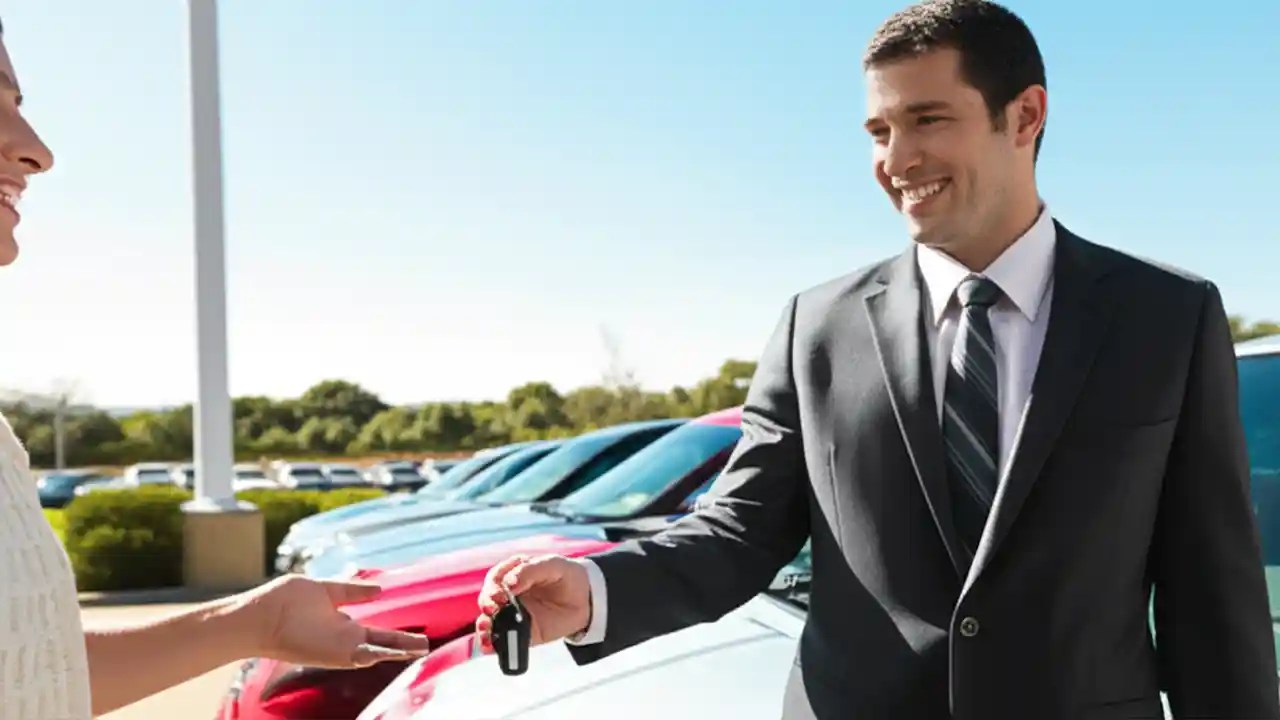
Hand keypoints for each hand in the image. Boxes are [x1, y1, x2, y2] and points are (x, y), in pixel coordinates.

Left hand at [238, 574, 430, 667]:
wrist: (261, 614)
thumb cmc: (285, 599)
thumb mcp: (326, 590)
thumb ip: (351, 591)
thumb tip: (379, 589)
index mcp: (344, 624)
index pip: (378, 631)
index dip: (398, 634)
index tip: (419, 635)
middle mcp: (345, 639)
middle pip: (383, 643)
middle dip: (405, 645)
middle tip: (428, 646)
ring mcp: (340, 648)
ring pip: (377, 652)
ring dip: (398, 652)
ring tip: (421, 651)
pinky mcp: (333, 653)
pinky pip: (361, 656)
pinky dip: (378, 654)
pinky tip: (396, 653)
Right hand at [474, 554, 590, 652]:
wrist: (585, 599)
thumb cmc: (565, 575)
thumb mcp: (552, 565)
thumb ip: (530, 571)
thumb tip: (509, 584)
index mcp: (512, 573)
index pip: (495, 579)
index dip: (493, 587)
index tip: (500, 595)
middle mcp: (507, 594)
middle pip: (488, 600)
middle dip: (487, 604)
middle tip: (493, 609)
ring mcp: (511, 615)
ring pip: (489, 621)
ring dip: (483, 627)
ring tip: (486, 630)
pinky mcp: (520, 633)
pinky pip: (501, 640)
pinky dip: (492, 645)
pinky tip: (488, 647)